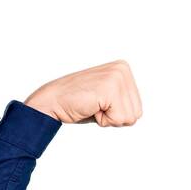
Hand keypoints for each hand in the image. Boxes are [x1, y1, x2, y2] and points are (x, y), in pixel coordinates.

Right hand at [24, 60, 142, 126]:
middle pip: (136, 113)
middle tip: (95, 105)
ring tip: (93, 105)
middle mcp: (123, 69)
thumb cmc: (78, 103)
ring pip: (129, 118)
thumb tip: (137, 113)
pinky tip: (91, 107)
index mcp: (124, 69)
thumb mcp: (108, 99)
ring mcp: (117, 76)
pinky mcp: (109, 88)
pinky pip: (119, 119)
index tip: (100, 103)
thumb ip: (124, 100)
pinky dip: (103, 120)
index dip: (117, 114)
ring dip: (109, 119)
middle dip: (115, 117)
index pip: (137, 109)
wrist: (52, 102)